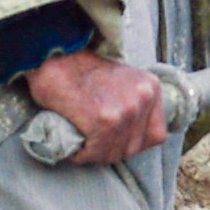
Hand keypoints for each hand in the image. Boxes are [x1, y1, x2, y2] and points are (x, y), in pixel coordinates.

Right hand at [23, 49, 166, 166]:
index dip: (133, 142)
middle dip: (111, 150)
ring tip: (82, 144)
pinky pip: (95, 153)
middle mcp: (143, 98)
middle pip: (134, 148)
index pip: (156, 135)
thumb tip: (131, 136)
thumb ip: (133, 103)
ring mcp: (126, 110)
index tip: (116, 140)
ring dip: (95, 154)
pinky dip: (82, 154)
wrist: (53, 55)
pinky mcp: (104, 121)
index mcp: (151, 87)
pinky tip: (74, 146)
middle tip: (93, 144)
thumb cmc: (80, 69)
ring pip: (114, 153)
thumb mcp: (122, 81)